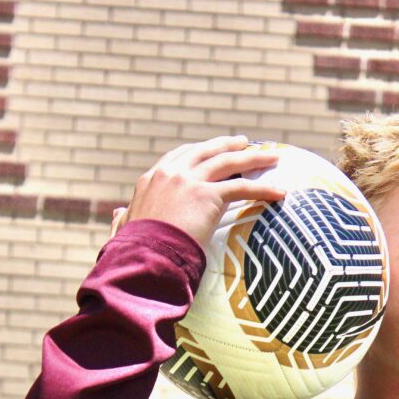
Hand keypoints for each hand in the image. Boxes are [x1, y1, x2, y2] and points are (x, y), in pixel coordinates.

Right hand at [112, 136, 285, 246]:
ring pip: (228, 162)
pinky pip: (242, 188)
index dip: (198, 152)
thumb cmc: (133, 248)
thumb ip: (123, 217)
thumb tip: (118, 211)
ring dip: (252, 158)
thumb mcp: (123, 229)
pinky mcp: (208, 195)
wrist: (144, 254)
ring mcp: (190, 181)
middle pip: (205, 151)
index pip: (179, 157)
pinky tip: (280, 192)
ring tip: (270, 158)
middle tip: (243, 143)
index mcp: (151, 179)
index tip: (210, 151)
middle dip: (226, 144)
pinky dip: (263, 189)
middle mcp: (171, 173)